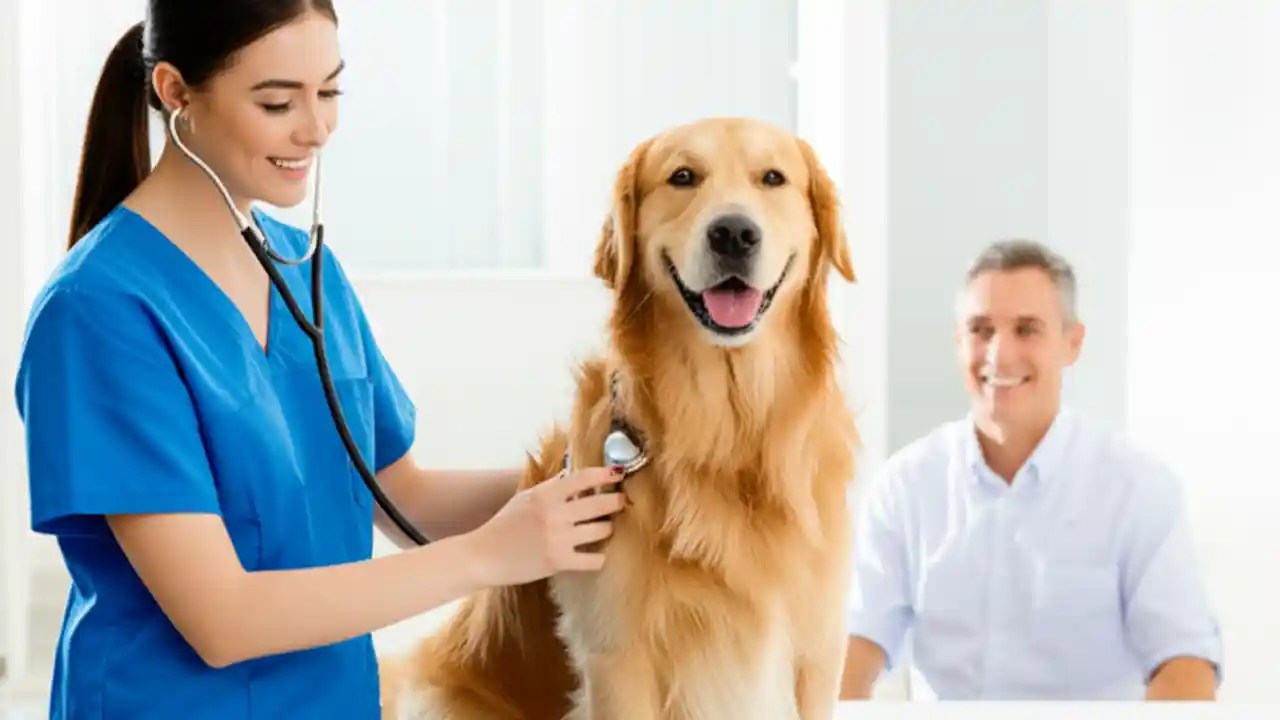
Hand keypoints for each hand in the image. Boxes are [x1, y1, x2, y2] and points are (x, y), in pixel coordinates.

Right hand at [463, 466, 626, 586]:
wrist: (483, 556)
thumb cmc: (504, 525)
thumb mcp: (526, 498)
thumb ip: (551, 488)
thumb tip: (576, 477)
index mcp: (545, 495)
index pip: (583, 478)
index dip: (605, 474)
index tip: (618, 474)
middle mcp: (554, 514)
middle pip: (601, 504)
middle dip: (616, 502)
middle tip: (620, 502)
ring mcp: (558, 539)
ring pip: (602, 530)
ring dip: (606, 529)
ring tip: (602, 529)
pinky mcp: (559, 562)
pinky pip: (595, 559)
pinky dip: (598, 558)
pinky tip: (594, 555)